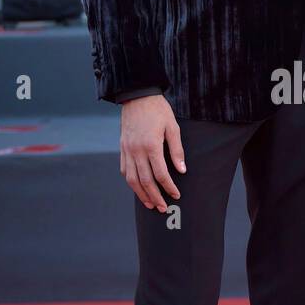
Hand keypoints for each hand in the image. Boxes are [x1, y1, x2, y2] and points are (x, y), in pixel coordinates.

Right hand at [120, 95, 185, 209]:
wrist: (137, 96)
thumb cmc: (158, 110)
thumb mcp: (173, 127)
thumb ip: (177, 150)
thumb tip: (182, 170)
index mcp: (151, 145)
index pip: (161, 174)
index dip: (169, 187)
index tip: (176, 195)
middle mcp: (137, 151)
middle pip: (145, 181)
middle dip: (155, 197)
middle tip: (163, 208)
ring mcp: (127, 150)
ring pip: (132, 179)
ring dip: (141, 194)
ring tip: (150, 204)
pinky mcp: (122, 148)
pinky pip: (124, 170)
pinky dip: (131, 182)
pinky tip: (138, 188)